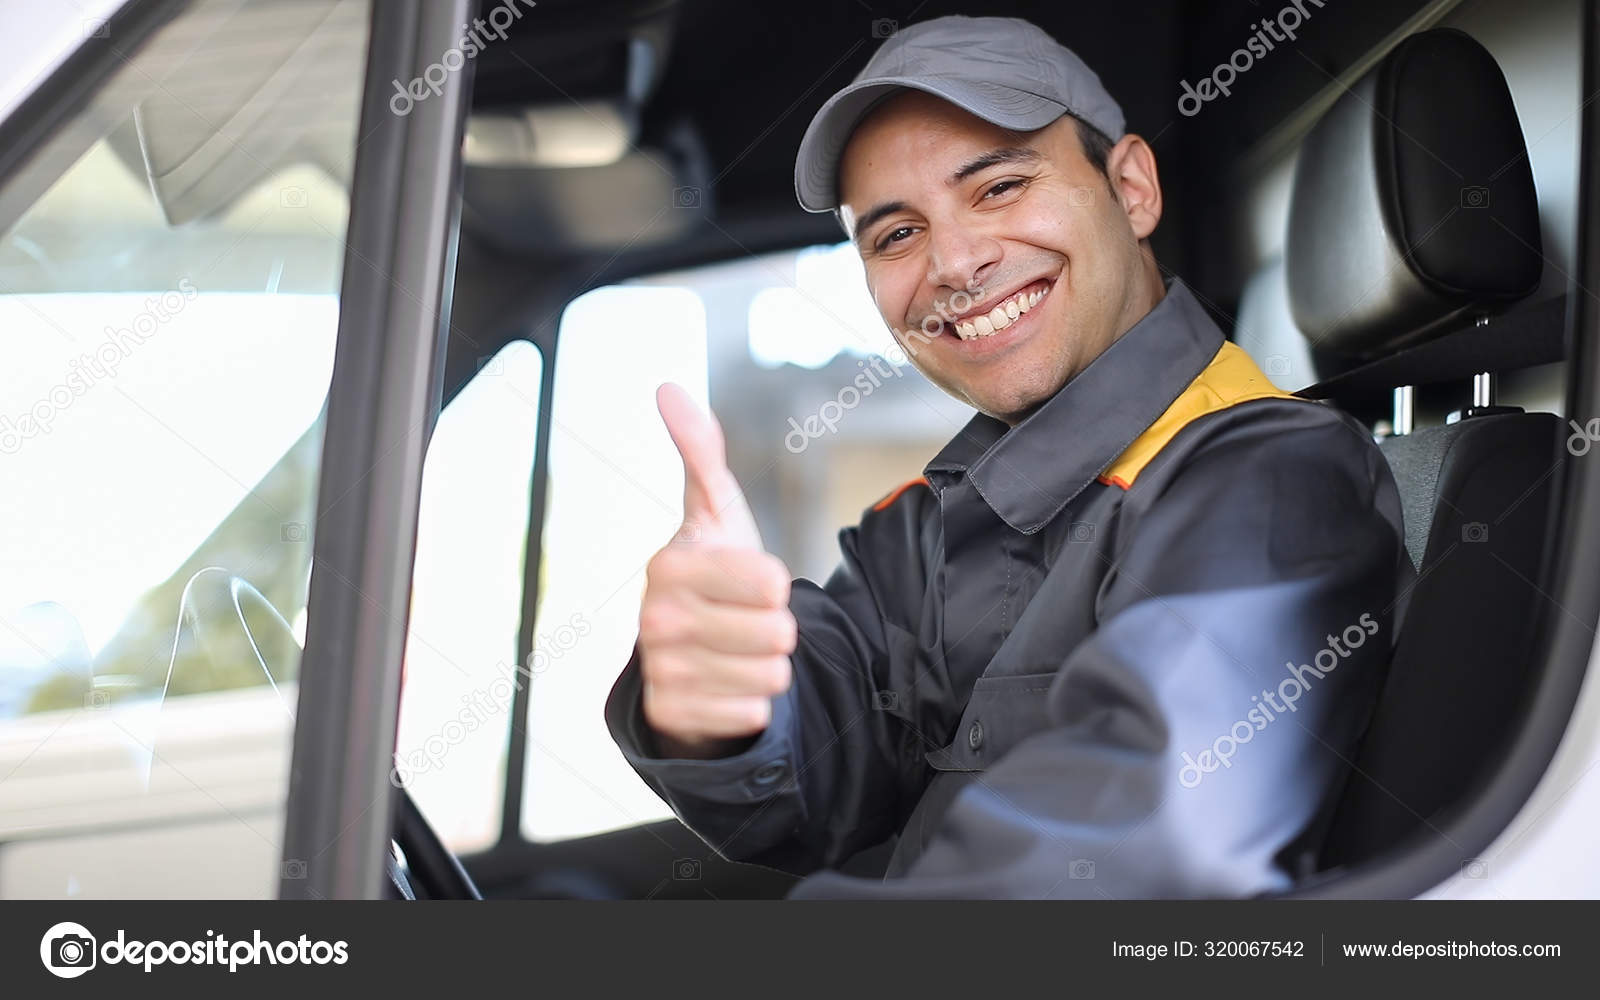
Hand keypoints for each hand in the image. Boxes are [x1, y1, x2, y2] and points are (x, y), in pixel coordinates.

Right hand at [636, 384, 795, 757]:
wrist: (689, 651)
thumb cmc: (713, 573)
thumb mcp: (715, 512)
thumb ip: (700, 452)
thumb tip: (667, 389)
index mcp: (668, 565)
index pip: (769, 581)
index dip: (775, 583)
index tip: (751, 581)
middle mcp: (655, 619)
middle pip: (776, 632)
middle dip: (776, 628)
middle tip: (747, 620)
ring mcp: (661, 671)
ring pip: (769, 674)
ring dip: (767, 665)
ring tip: (739, 650)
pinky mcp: (673, 716)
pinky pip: (753, 713)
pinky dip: (753, 702)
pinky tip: (729, 685)